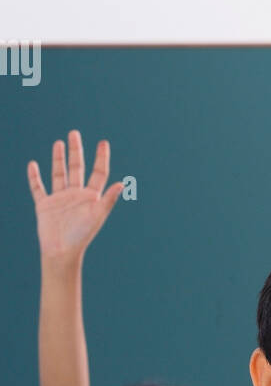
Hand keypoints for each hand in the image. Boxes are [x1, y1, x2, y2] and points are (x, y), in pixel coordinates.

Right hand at [28, 130, 123, 260]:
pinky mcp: (45, 205)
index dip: (101, 158)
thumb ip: (108, 199)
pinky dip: (35, 177)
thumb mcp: (97, 215)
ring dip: (58, 159)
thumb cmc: (82, 236)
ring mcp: (60, 199)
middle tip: (74, 133)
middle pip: (77, 168)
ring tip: (59, 143)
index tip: (103, 143)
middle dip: (76, 151)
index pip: (98, 173)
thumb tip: (123, 183)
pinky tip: (33, 165)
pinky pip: (38, 188)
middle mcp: (76, 195)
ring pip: (59, 174)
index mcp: (91, 197)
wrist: (61, 252)